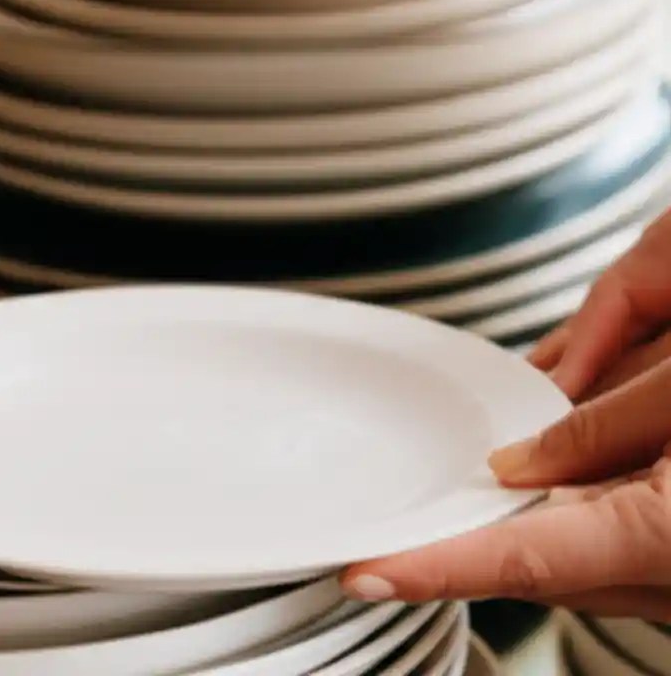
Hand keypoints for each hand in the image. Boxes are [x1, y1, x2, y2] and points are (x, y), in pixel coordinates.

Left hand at [342, 213, 670, 621]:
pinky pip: (608, 549)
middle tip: (392, 527)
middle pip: (533, 564)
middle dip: (460, 545)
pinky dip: (571, 520)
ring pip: (570, 557)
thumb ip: (604, 428)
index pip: (516, 561)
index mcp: (663, 538)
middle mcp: (668, 576)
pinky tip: (549, 480)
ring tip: (468, 493)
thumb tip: (517, 465)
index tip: (363, 572)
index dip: (430, 568)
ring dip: (518, 527)